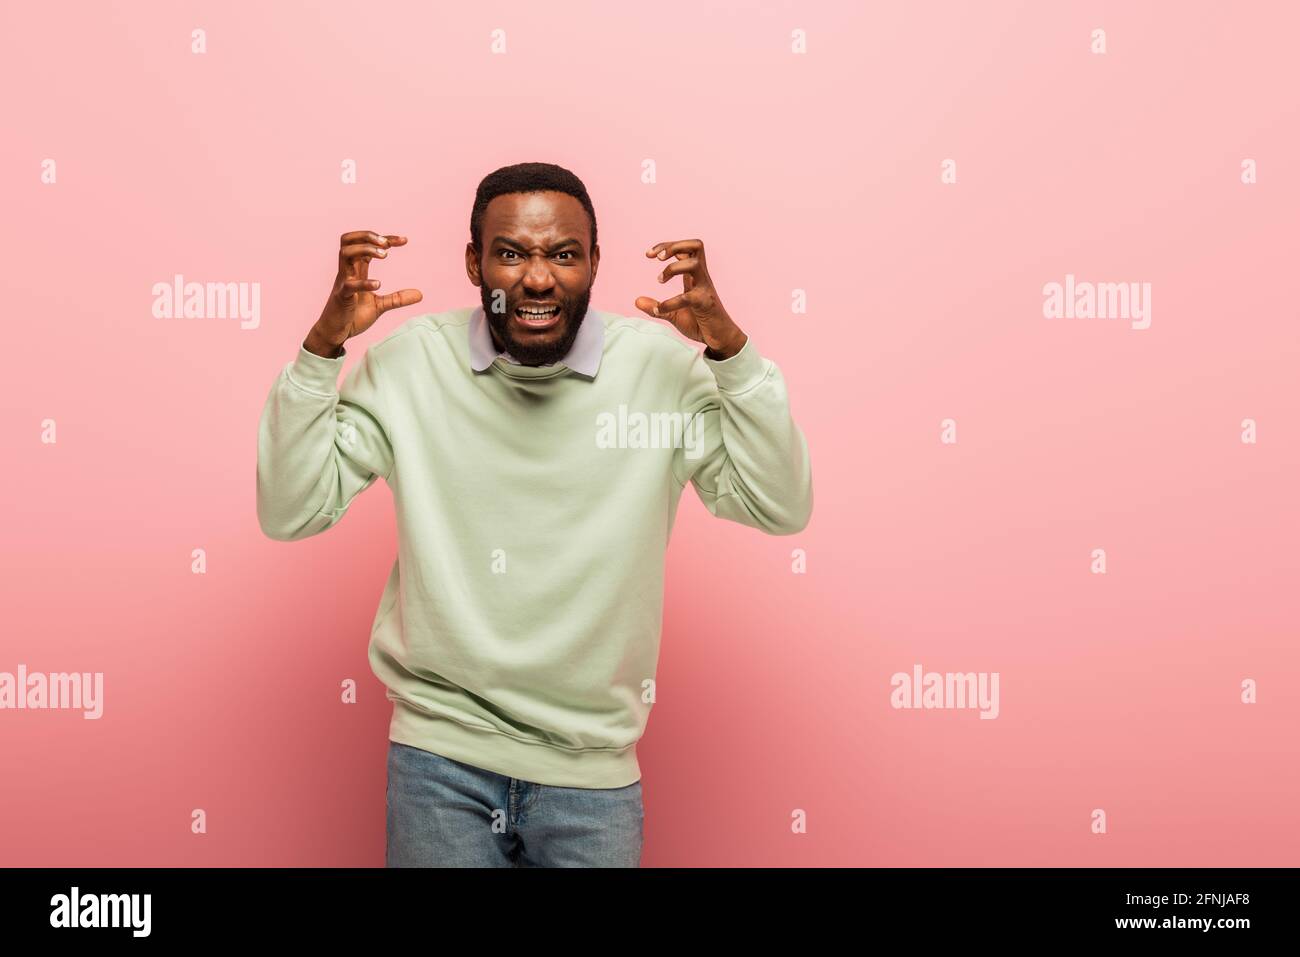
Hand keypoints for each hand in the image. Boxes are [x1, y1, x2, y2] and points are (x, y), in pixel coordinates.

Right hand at [307, 231, 422, 355]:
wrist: (336, 333)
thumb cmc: (353, 316)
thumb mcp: (380, 306)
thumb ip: (398, 298)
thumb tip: (420, 294)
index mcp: (356, 270)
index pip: (367, 244)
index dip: (384, 239)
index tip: (404, 240)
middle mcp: (348, 271)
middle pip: (349, 240)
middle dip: (368, 236)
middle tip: (386, 243)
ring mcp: (343, 282)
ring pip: (345, 253)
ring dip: (365, 249)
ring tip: (384, 255)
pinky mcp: (341, 297)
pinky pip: (349, 285)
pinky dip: (363, 283)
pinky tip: (378, 284)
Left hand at [634, 239, 747, 358]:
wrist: (720, 339)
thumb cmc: (701, 323)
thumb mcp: (674, 314)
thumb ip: (656, 307)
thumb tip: (637, 300)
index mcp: (695, 276)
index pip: (685, 248)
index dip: (667, 245)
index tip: (649, 254)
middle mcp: (701, 277)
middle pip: (695, 246)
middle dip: (673, 246)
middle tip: (657, 258)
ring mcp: (705, 289)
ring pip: (694, 264)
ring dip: (672, 268)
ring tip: (660, 281)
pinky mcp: (705, 304)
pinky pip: (688, 298)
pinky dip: (670, 302)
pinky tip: (659, 310)